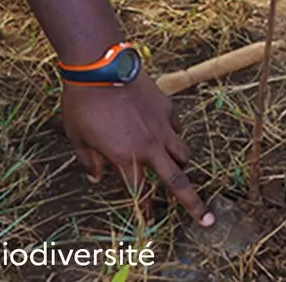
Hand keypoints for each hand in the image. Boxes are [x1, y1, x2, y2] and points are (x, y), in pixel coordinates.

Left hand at [61, 77, 212, 226]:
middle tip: (208, 220)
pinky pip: (177, 129)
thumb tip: (95, 177)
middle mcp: (149, 146)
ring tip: (179, 169)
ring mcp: (162, 126)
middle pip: (177, 181)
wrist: (100, 65)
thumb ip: (88, 160)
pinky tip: (166, 134)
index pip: (140, 192)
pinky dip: (174, 136)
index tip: (150, 221)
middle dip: (194, 204)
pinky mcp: (167, 107)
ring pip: (183, 154)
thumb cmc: (82, 102)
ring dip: (182, 166)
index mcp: (125, 157)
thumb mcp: (77, 136)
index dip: (145, 210)